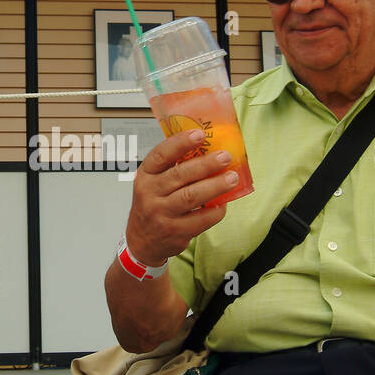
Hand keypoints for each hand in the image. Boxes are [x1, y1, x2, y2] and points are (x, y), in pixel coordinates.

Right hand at [124, 128, 238, 264]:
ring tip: (232, 178)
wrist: (141, 240)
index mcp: (145, 175)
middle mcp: (150, 194)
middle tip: (225, 157)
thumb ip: (172, 167)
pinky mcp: (175, 231)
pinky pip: (201, 219)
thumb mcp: (152, 182)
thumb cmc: (152, 204)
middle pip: (180, 175)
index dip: (181, 143)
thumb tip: (207, 148)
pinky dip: (215, 210)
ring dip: (215, 186)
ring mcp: (162, 214)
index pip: (161, 155)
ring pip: (192, 197)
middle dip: (206, 164)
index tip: (200, 134)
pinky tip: (224, 203)